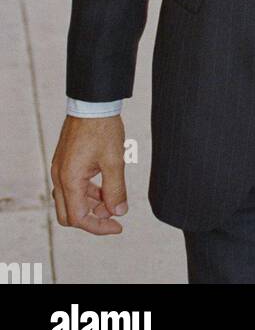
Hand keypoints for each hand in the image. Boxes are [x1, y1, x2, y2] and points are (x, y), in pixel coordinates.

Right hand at [51, 115, 127, 234]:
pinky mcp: (65, 162)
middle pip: (69, 214)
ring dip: (90, 205)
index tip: (118, 226)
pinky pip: (71, 187)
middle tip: (113, 214)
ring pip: (70, 201)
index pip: (79, 218)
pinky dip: (86, 192)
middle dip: (92, 218)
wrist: (93, 103)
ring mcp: (60, 169)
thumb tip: (118, 212)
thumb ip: (116, 189)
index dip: (99, 226)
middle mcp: (60, 177)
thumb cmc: (103, 128)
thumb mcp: (114, 160)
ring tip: (112, 199)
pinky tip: (104, 187)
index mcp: (70, 180)